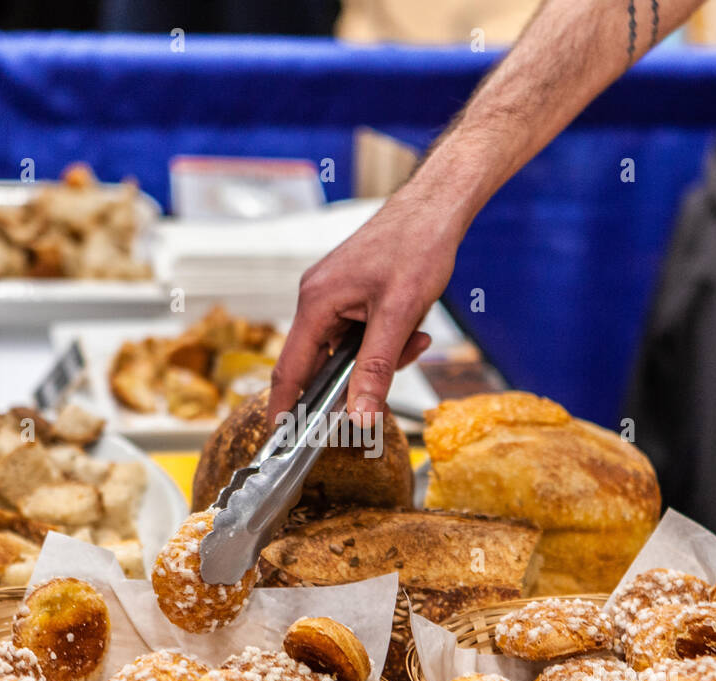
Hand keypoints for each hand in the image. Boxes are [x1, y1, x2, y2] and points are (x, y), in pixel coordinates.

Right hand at [268, 192, 460, 425]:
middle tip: (398, 365)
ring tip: (416, 335)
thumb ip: (376, 368)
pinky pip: (359, 331)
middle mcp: (315, 298)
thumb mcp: (399, 315)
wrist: (436, 207)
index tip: (280, 438)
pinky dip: (385, 337)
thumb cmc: (416, 246)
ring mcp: (331, 294)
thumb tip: (359, 416)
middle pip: (324, 361)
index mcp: (316, 302)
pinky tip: (412, 326)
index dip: (284, 406)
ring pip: (347, 348)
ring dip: (381, 353)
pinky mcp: (348, 292)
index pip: (290, 369)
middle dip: (360, 374)